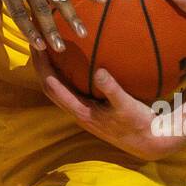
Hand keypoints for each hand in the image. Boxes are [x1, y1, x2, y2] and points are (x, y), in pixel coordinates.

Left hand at [38, 52, 185, 159]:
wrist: (149, 142)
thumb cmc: (139, 124)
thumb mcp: (128, 106)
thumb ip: (113, 90)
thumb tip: (99, 72)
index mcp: (82, 112)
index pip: (53, 88)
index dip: (43, 68)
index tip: (37, 48)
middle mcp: (78, 112)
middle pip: (49, 88)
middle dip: (40, 67)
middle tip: (36, 43)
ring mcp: (83, 112)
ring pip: (57, 90)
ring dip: (49, 72)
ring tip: (47, 51)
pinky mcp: (91, 110)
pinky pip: (69, 91)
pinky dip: (63, 77)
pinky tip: (70, 65)